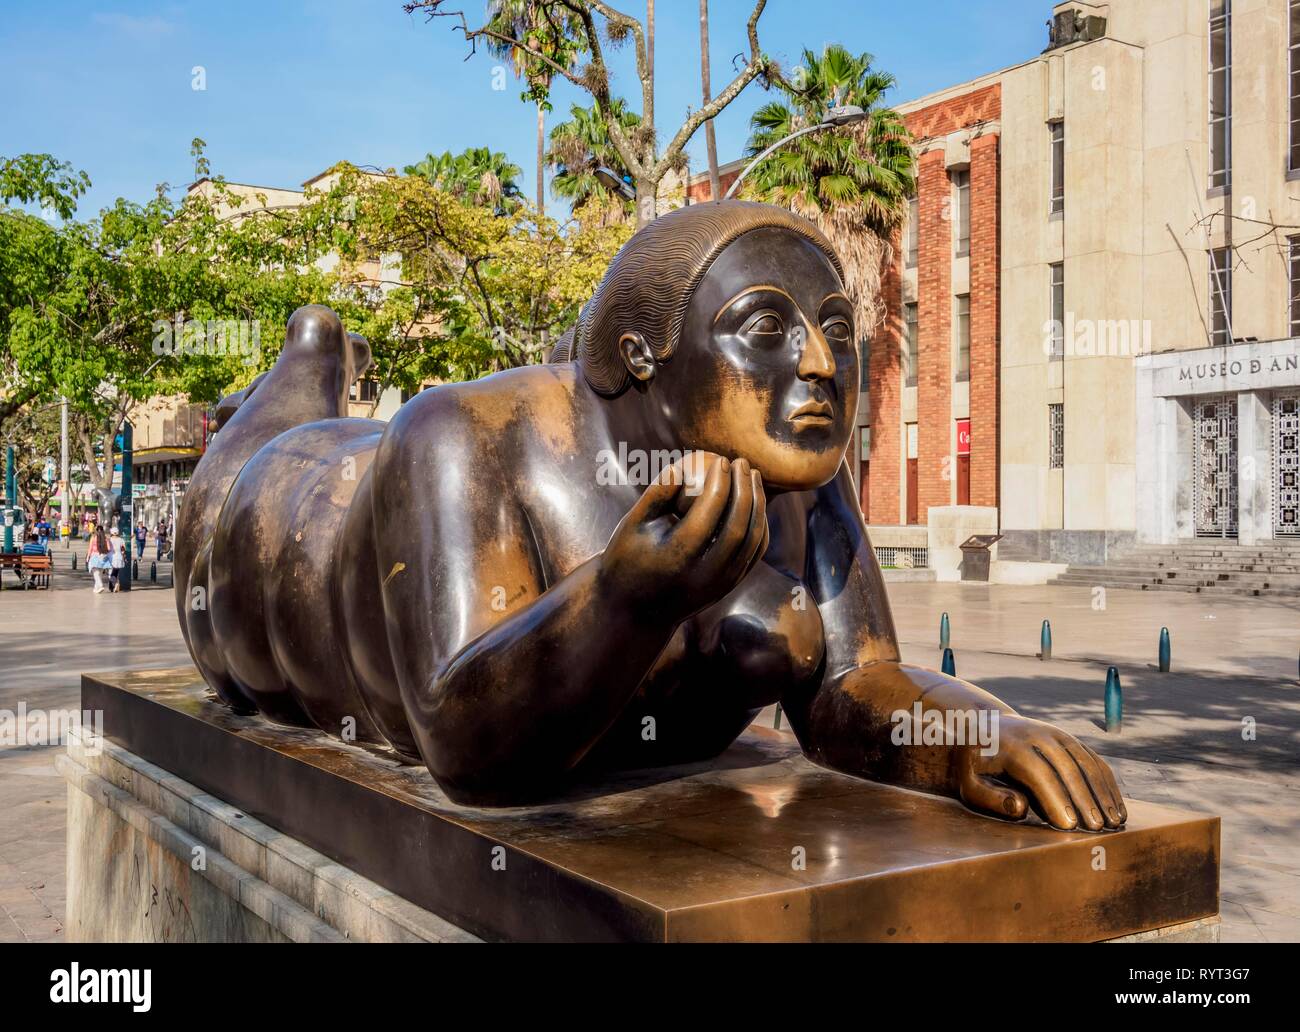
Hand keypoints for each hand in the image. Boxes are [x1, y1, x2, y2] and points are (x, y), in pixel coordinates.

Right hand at [601, 452, 767, 621]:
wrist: (634, 612)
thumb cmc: (627, 560)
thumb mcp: (631, 525)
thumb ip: (657, 494)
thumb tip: (683, 463)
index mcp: (676, 558)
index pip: (708, 514)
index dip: (719, 483)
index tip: (722, 460)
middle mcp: (703, 576)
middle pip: (738, 528)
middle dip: (744, 490)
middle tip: (742, 462)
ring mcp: (720, 585)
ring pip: (753, 541)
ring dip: (758, 505)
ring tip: (752, 476)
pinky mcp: (729, 587)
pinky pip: (754, 553)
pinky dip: (760, 525)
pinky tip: (755, 502)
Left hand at [954, 714, 1127, 830]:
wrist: (985, 726)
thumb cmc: (977, 764)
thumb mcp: (970, 782)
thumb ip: (990, 798)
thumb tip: (1022, 809)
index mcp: (1012, 746)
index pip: (1039, 773)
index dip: (1056, 798)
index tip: (1069, 825)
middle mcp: (1039, 736)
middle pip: (1068, 768)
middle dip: (1085, 799)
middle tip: (1096, 829)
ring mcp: (1058, 735)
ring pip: (1087, 763)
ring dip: (1103, 793)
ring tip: (1114, 822)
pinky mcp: (1071, 740)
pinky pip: (1094, 761)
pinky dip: (1108, 784)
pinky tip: (1116, 807)